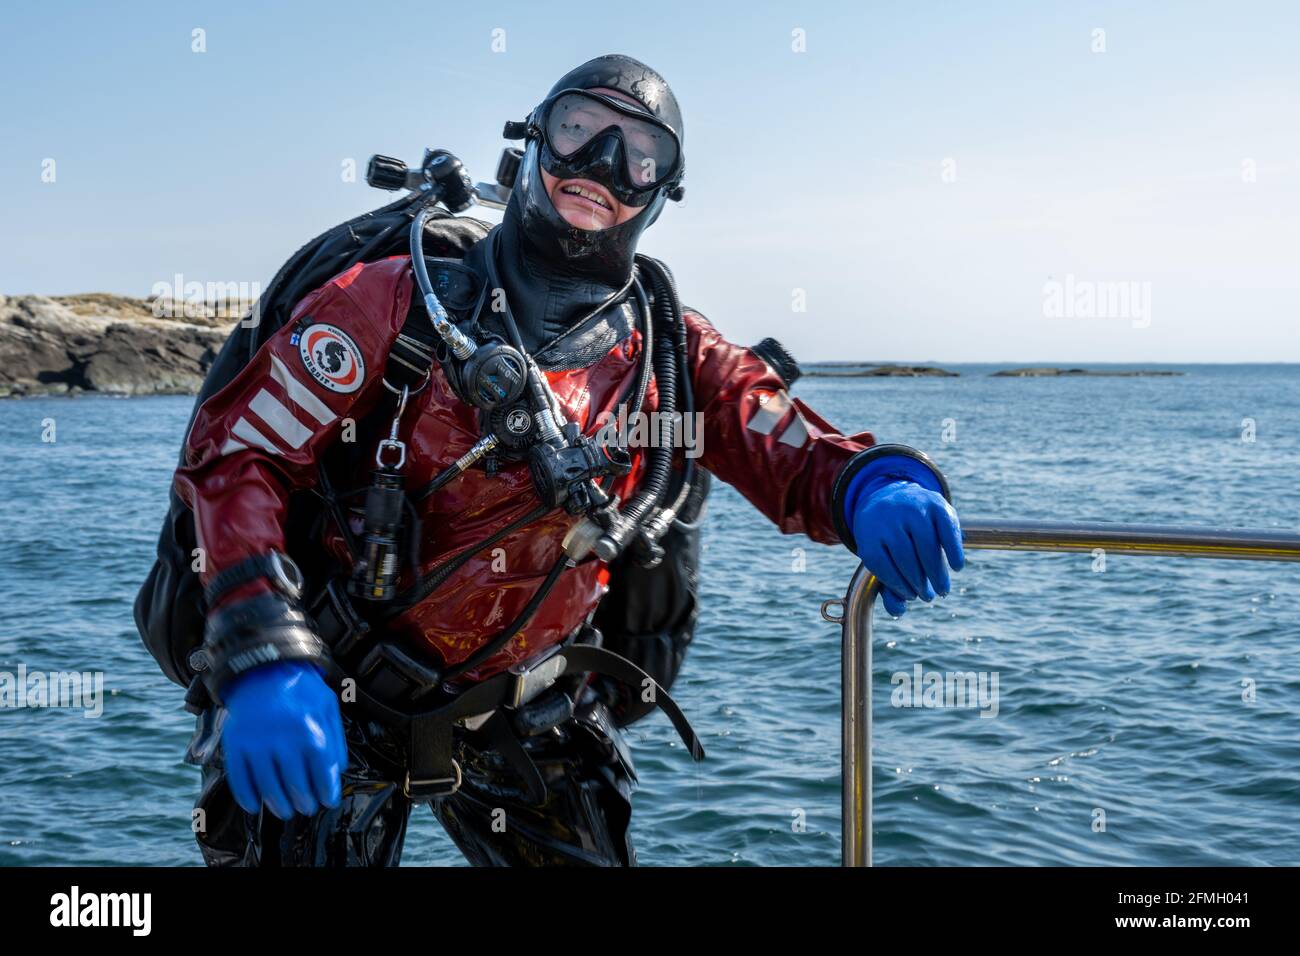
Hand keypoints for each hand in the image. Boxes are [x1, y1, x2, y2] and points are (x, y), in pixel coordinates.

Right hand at [220, 661, 346, 818]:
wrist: (263, 670)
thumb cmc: (299, 689)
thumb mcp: (327, 706)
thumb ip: (335, 738)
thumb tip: (338, 770)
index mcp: (310, 729)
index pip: (322, 773)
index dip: (326, 792)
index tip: (327, 801)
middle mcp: (284, 739)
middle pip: (296, 785)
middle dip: (303, 802)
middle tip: (306, 807)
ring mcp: (257, 742)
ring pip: (268, 787)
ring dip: (277, 804)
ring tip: (285, 810)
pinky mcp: (236, 744)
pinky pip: (240, 779)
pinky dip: (247, 797)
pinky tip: (255, 805)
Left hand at [850, 480, 964, 616]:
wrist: (895, 498)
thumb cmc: (888, 539)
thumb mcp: (881, 559)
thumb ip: (888, 587)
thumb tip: (898, 611)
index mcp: (868, 531)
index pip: (880, 563)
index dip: (896, 585)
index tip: (910, 596)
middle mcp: (889, 516)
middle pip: (904, 555)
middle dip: (918, 581)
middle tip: (929, 597)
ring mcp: (913, 507)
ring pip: (926, 545)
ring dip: (936, 572)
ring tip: (942, 589)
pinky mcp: (936, 503)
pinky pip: (947, 530)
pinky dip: (953, 550)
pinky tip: (957, 567)